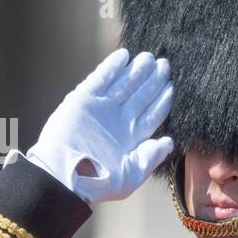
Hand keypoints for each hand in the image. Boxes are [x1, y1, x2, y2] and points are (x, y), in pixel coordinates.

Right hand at [26, 49, 174, 204]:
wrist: (64, 175)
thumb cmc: (99, 182)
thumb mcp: (132, 175)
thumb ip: (151, 157)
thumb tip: (169, 142)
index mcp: (130, 138)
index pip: (151, 114)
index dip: (162, 100)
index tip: (172, 86)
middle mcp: (117, 121)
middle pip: (140, 96)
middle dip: (153, 80)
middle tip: (165, 64)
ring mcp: (101, 109)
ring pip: (123, 85)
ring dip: (136, 71)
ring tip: (149, 58)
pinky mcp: (83, 100)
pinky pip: (100, 79)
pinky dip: (111, 67)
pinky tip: (124, 56)